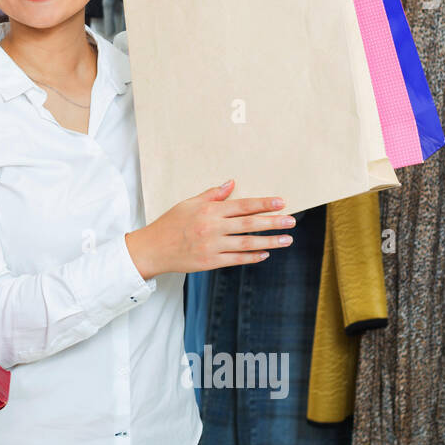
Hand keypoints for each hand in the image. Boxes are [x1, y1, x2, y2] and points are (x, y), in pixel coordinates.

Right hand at [125, 180, 294, 278]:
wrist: (153, 249)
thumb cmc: (170, 224)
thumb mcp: (188, 204)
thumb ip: (212, 195)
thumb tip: (231, 183)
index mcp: (209, 211)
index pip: (242, 205)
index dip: (263, 204)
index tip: (281, 203)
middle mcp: (213, 228)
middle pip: (249, 224)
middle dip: (273, 222)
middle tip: (292, 221)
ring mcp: (212, 247)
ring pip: (247, 243)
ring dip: (270, 241)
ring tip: (287, 239)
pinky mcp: (210, 262)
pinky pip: (236, 259)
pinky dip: (252, 257)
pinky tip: (265, 253)